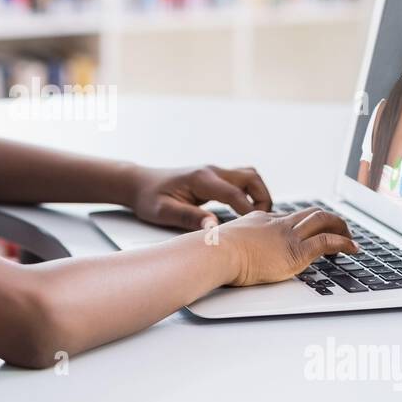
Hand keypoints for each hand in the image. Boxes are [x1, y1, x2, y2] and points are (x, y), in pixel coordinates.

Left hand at [128, 164, 272, 230]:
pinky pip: (241, 181)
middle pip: (251, 178)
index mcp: (201, 179)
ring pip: (249, 176)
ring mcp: (213, 172)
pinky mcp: (213, 178)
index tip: (256, 229)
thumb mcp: (164, 212)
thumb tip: (213, 227)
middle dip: (263, 199)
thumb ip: (190, 218)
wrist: (139, 184)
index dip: (248, 211)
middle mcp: (211, 171)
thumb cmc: (148, 198)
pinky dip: (250, 194)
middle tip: (261, 221)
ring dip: (259, 194)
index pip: (235, 194)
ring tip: (257, 217)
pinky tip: (246, 211)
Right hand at [219, 207, 358, 286]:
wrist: (216, 252)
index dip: (301, 224)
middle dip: (328, 220)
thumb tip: (221, 260)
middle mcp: (276, 223)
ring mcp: (287, 235)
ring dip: (340, 227)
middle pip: (309, 213)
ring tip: (350, 238)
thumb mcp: (222, 245)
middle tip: (337, 229)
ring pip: (322, 220)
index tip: (306, 231)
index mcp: (259, 221)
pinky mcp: (296, 251)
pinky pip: (327, 241)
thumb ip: (228, 248)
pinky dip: (344, 242)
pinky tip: (352, 248)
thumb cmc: (212, 253)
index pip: (287, 218)